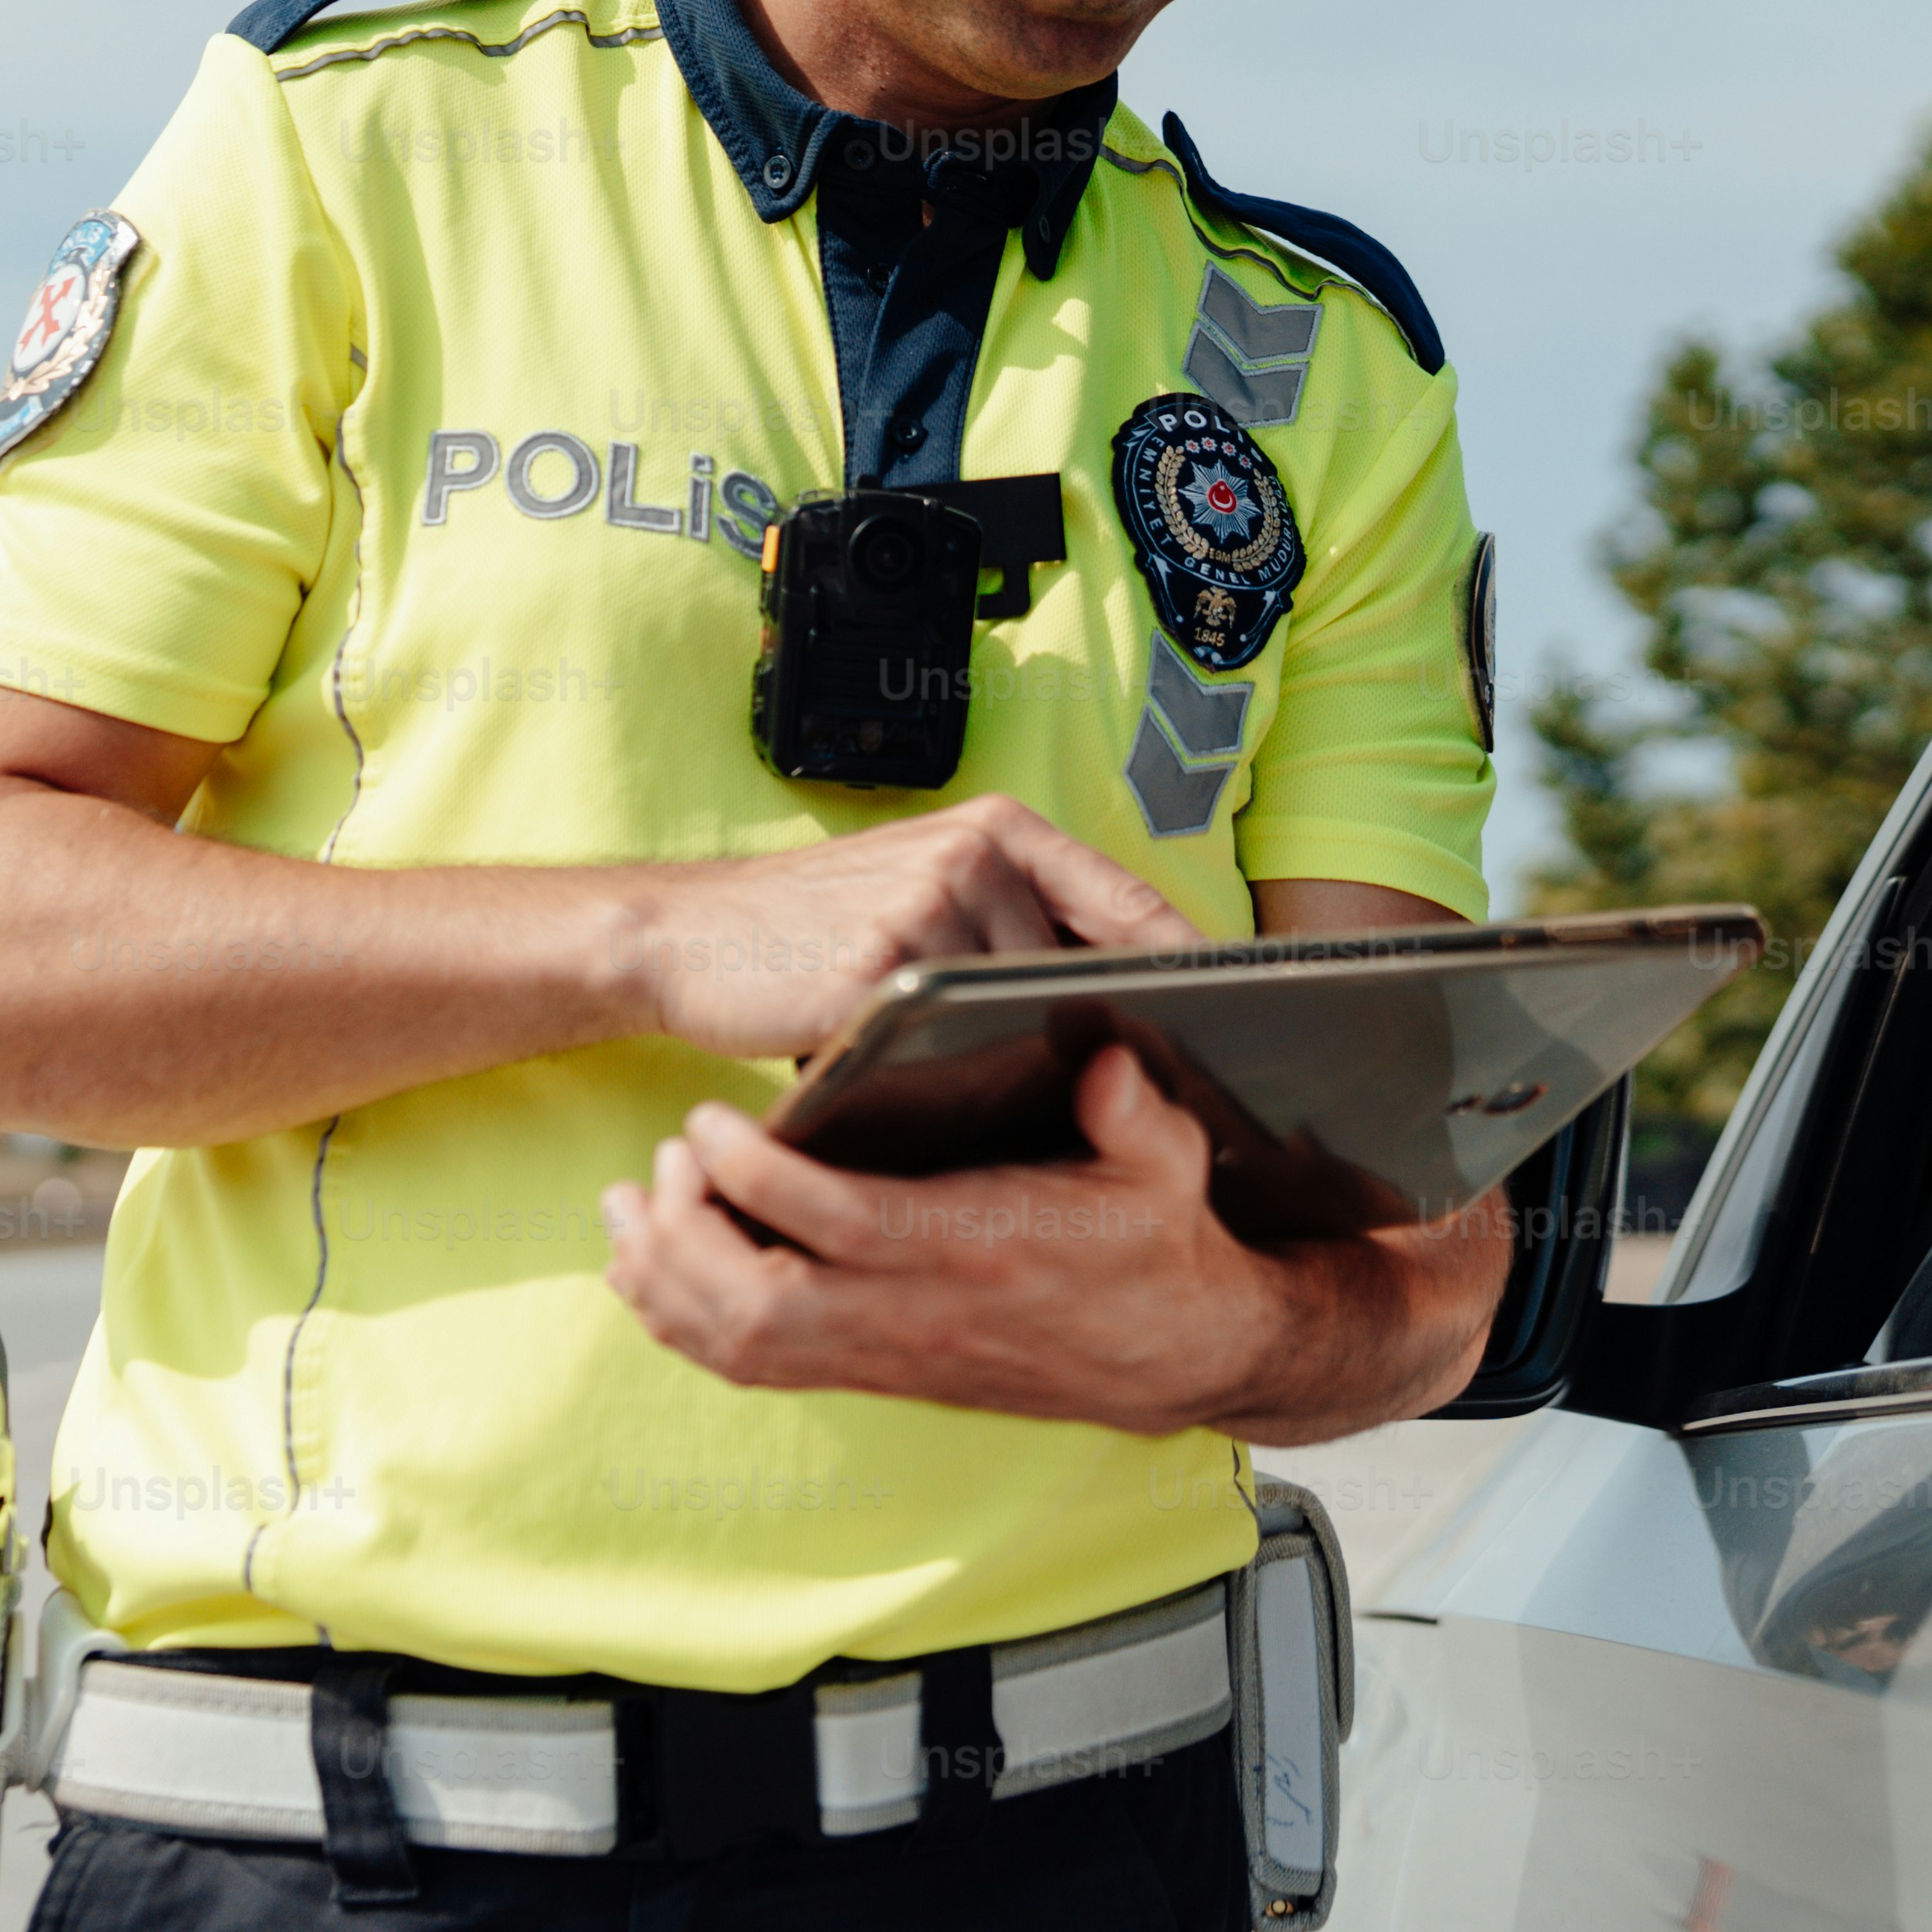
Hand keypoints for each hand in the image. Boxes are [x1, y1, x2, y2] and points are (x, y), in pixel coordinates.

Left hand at [600, 1042, 1291, 1436]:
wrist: (1176, 1356)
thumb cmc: (1158, 1247)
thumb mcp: (1163, 1164)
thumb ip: (1130, 1108)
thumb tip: (1104, 1052)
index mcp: (975, 1250)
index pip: (838, 1223)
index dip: (756, 1176)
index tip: (707, 1120)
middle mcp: (918, 1313)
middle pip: (758, 1302)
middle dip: (684, 1233)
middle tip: (660, 1159)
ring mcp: (888, 1352)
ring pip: (742, 1344)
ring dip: (667, 1282)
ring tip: (630, 1208)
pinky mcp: (877, 1371)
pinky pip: (756, 1365)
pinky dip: (688, 1323)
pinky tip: (657, 1272)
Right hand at [620, 796, 1197, 1067]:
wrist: (686, 938)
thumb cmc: (813, 930)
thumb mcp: (924, 890)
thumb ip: (1014, 923)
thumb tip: (1124, 1005)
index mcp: (997, 829)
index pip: (1130, 902)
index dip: (1192, 970)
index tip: (1245, 1024)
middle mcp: (974, 854)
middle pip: (1087, 968)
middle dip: (1113, 1030)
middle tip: (1160, 1091)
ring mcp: (928, 906)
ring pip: (1024, 1016)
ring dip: (1028, 1064)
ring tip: (1024, 1098)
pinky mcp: (880, 970)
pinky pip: (955, 1046)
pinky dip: (964, 1079)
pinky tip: (958, 1102)